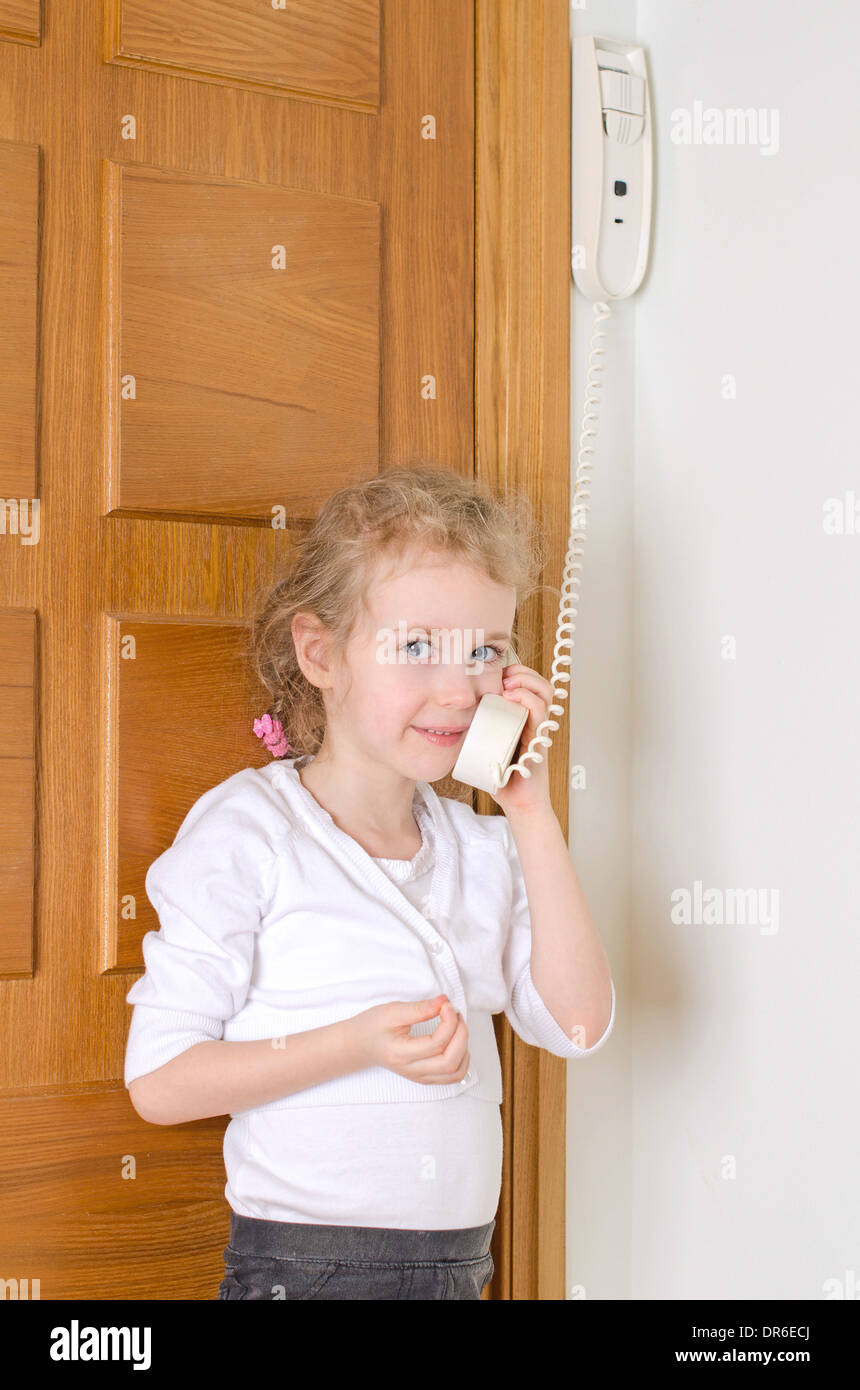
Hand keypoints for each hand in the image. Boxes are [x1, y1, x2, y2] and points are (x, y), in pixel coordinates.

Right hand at [351, 995, 470, 1084]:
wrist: (360, 1044)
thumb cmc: (373, 1026)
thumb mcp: (392, 1011)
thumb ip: (420, 1008)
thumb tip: (445, 1002)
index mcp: (401, 1054)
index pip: (436, 1044)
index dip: (448, 1022)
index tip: (446, 1005)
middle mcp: (412, 1070)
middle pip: (450, 1063)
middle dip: (461, 1035)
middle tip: (455, 1014)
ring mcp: (420, 1076)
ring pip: (455, 1073)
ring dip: (464, 1048)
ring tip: (457, 1027)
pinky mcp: (426, 1076)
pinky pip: (452, 1076)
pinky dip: (462, 1059)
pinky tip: (456, 1042)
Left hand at [490, 662, 556, 816]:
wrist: (518, 802)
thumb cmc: (501, 775)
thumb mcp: (486, 744)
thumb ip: (476, 730)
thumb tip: (447, 715)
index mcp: (525, 718)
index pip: (530, 685)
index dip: (518, 671)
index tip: (498, 672)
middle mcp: (536, 720)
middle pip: (540, 684)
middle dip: (522, 672)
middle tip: (502, 675)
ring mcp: (539, 729)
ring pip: (544, 693)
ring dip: (525, 682)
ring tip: (507, 685)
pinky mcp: (538, 740)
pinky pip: (540, 714)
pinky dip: (528, 701)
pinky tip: (512, 698)